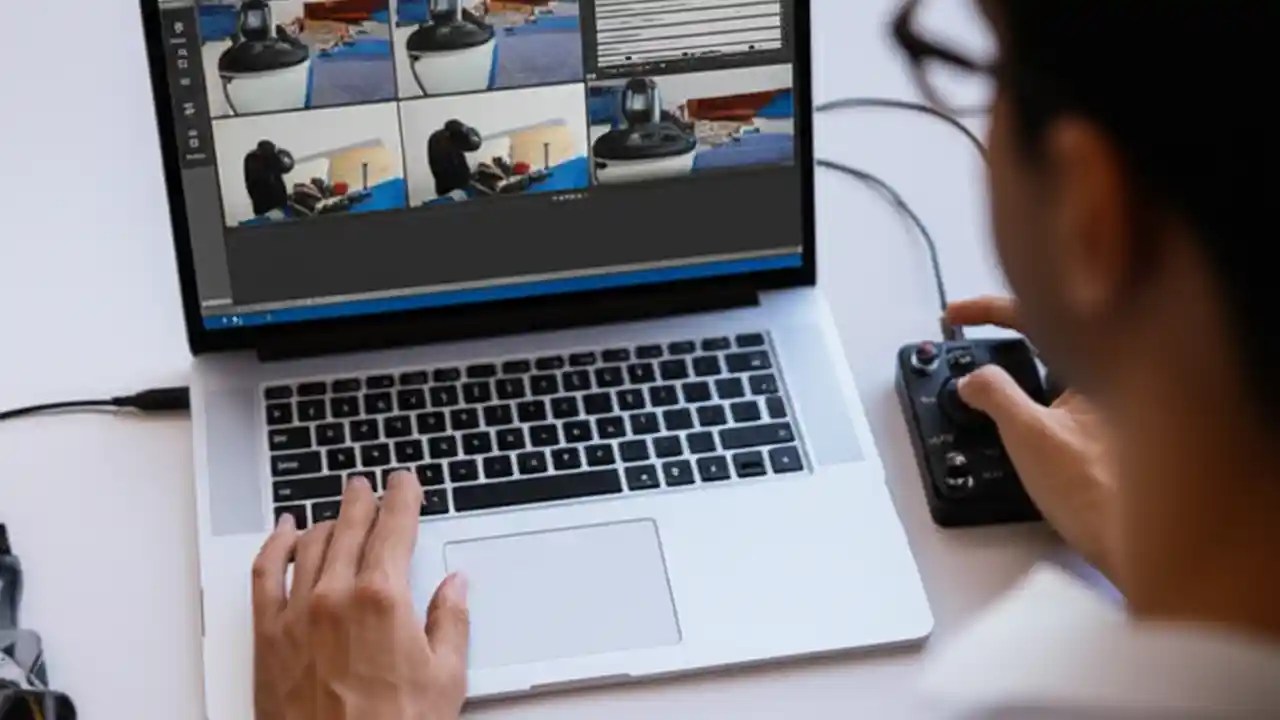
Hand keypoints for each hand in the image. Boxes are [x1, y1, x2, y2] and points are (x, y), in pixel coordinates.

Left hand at [252, 472, 468, 719]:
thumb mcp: (445, 678)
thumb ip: (451, 621)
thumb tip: (455, 586)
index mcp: (384, 599)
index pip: (395, 527)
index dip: (403, 497)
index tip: (406, 483)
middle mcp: (336, 596)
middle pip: (351, 527)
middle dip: (365, 499)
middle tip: (371, 485)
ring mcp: (298, 613)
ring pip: (313, 543)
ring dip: (330, 518)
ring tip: (340, 508)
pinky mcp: (269, 635)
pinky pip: (266, 573)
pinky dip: (276, 545)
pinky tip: (285, 533)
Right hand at [946, 297, 1120, 584]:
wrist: (1137, 547)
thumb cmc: (1098, 494)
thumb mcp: (1027, 435)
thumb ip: (993, 394)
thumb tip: (972, 380)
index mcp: (1102, 363)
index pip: (1038, 314)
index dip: (988, 310)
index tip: (954, 317)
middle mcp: (1113, 379)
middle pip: (1045, 340)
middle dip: (1001, 342)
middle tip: (965, 353)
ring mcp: (1112, 408)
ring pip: (1052, 372)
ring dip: (1015, 377)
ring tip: (983, 397)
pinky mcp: (1107, 434)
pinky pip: (1060, 401)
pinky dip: (1031, 403)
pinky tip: (1015, 428)